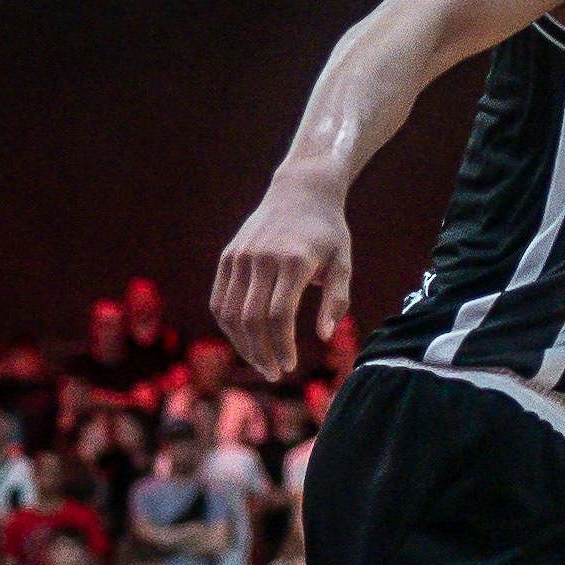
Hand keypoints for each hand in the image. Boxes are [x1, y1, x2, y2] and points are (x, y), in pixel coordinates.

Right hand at [213, 166, 352, 380]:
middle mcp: (262, 258)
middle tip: (274, 373)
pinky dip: (228, 326)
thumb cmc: (327, 232)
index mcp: (293, 261)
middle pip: (251, 318)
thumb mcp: (343, 262)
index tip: (290, 365)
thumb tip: (324, 337)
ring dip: (242, 344)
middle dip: (261, 353)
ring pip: (231, 313)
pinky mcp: (228, 257)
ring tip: (259, 362)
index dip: (281, 346)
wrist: (300, 191)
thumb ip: (337, 300)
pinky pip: (220, 300)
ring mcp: (240, 256)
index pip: (278, 315)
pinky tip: (244, 341)